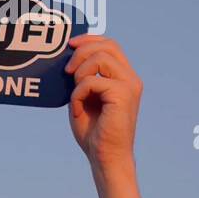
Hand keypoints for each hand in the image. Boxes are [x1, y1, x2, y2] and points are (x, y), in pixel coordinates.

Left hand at [65, 35, 142, 187]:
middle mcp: (131, 78)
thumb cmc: (94, 132)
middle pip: (108, 45)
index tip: (70, 45)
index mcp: (124, 77)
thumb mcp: (84, 97)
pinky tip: (78, 108)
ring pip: (100, 59)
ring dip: (80, 73)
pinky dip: (79, 93)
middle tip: (67, 70)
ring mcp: (129, 85)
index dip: (90, 39)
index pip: (110, 45)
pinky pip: (92, 81)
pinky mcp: (123, 95)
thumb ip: (82, 77)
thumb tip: (69, 57)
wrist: (105, 158)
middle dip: (82, 51)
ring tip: (75, 93)